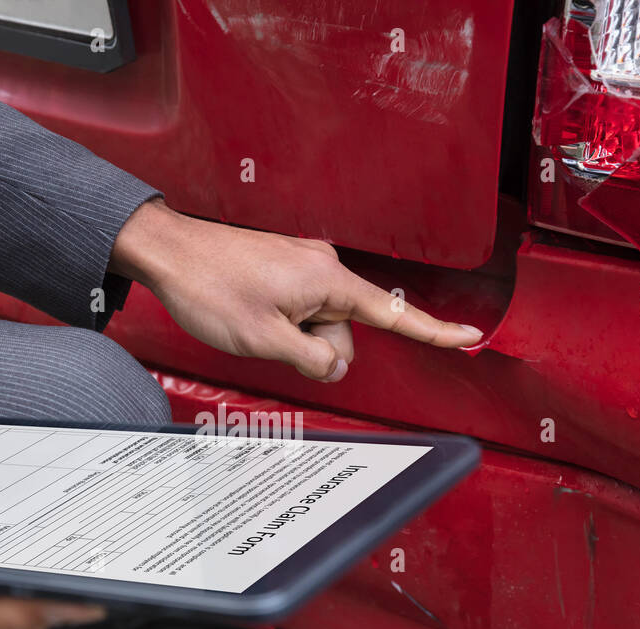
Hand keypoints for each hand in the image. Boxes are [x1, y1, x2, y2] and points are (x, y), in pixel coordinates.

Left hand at [110, 199, 481, 381]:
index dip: (434, 331)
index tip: (470, 337)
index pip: (393, 314)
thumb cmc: (211, 288)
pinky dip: (286, 321)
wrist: (170, 250)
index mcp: (328, 280)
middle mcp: (323, 265)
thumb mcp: (263, 340)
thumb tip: (335, 367)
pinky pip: (303, 305)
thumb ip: (311, 359)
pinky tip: (254, 313)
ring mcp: (304, 262)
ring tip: (254, 322)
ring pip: (321, 322)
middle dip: (318, 349)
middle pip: (346, 330)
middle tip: (271, 340)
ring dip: (296, 335)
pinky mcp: (286, 264)